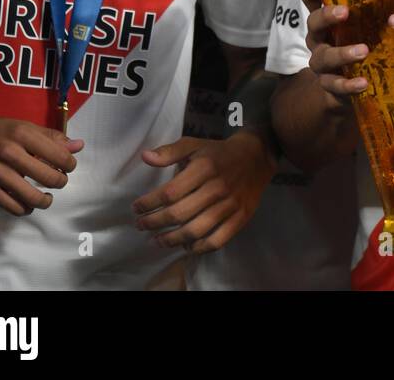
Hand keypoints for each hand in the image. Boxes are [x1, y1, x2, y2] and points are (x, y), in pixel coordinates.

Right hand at [0, 117, 82, 215]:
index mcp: (23, 134)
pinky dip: (25, 209)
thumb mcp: (21, 126)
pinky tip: (26, 204)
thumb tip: (79, 146)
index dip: (70, 165)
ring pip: (33, 198)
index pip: (60, 156)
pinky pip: (12, 207)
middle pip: (50, 178)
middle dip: (60, 183)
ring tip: (46, 198)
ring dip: (45, 201)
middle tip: (58, 182)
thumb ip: (51, 137)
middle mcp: (10, 153)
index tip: (67, 167)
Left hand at [134, 132, 274, 251]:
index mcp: (204, 168)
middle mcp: (217, 187)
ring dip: (172, 239)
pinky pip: (218, 240)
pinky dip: (199, 248)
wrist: (257, 156)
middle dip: (154, 223)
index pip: (170, 192)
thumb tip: (145, 157)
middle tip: (142, 225)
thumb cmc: (219, 152)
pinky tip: (186, 246)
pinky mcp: (241, 217)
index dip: (149, 203)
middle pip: (179, 213)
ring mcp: (230, 204)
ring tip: (158, 240)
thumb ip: (170, 151)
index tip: (136, 208)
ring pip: (196, 230)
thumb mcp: (194, 144)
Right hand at [299, 0, 369, 96]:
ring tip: (363, 51)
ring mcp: (322, 63)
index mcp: (325, 20)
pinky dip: (348, 84)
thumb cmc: (359, 41)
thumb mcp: (363, 22)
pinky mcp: (330, 85)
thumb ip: (372, 3)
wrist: (348, 85)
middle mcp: (318, 39)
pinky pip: (335, 85)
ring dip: (342, 53)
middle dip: (327, 16)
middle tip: (345, 12)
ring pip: (324, 57)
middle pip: (313, 24)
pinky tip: (363, 83)